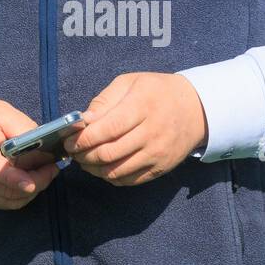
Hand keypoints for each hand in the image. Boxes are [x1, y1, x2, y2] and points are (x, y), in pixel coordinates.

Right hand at [0, 97, 60, 208]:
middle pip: (6, 191)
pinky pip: (0, 203)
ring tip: (44, 173)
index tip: (36, 181)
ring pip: (6, 202)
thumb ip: (23, 130)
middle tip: (53, 168)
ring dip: (30, 192)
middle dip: (36, 183)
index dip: (16, 179)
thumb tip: (45, 151)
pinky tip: (28, 180)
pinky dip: (17, 196)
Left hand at [62, 72, 207, 185]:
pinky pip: (129, 180)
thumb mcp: (130, 83)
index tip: (68, 140)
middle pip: (108, 153)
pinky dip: (110, 177)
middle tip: (73, 152)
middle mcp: (151, 133)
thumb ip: (104, 101)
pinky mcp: (160, 169)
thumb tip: (83, 121)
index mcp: (142, 106)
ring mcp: (157, 154)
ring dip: (93, 169)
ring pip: (116, 171)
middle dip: (84, 155)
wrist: (196, 109)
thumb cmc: (157, 92)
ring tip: (84, 160)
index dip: (83, 139)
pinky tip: (103, 168)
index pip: (106, 129)